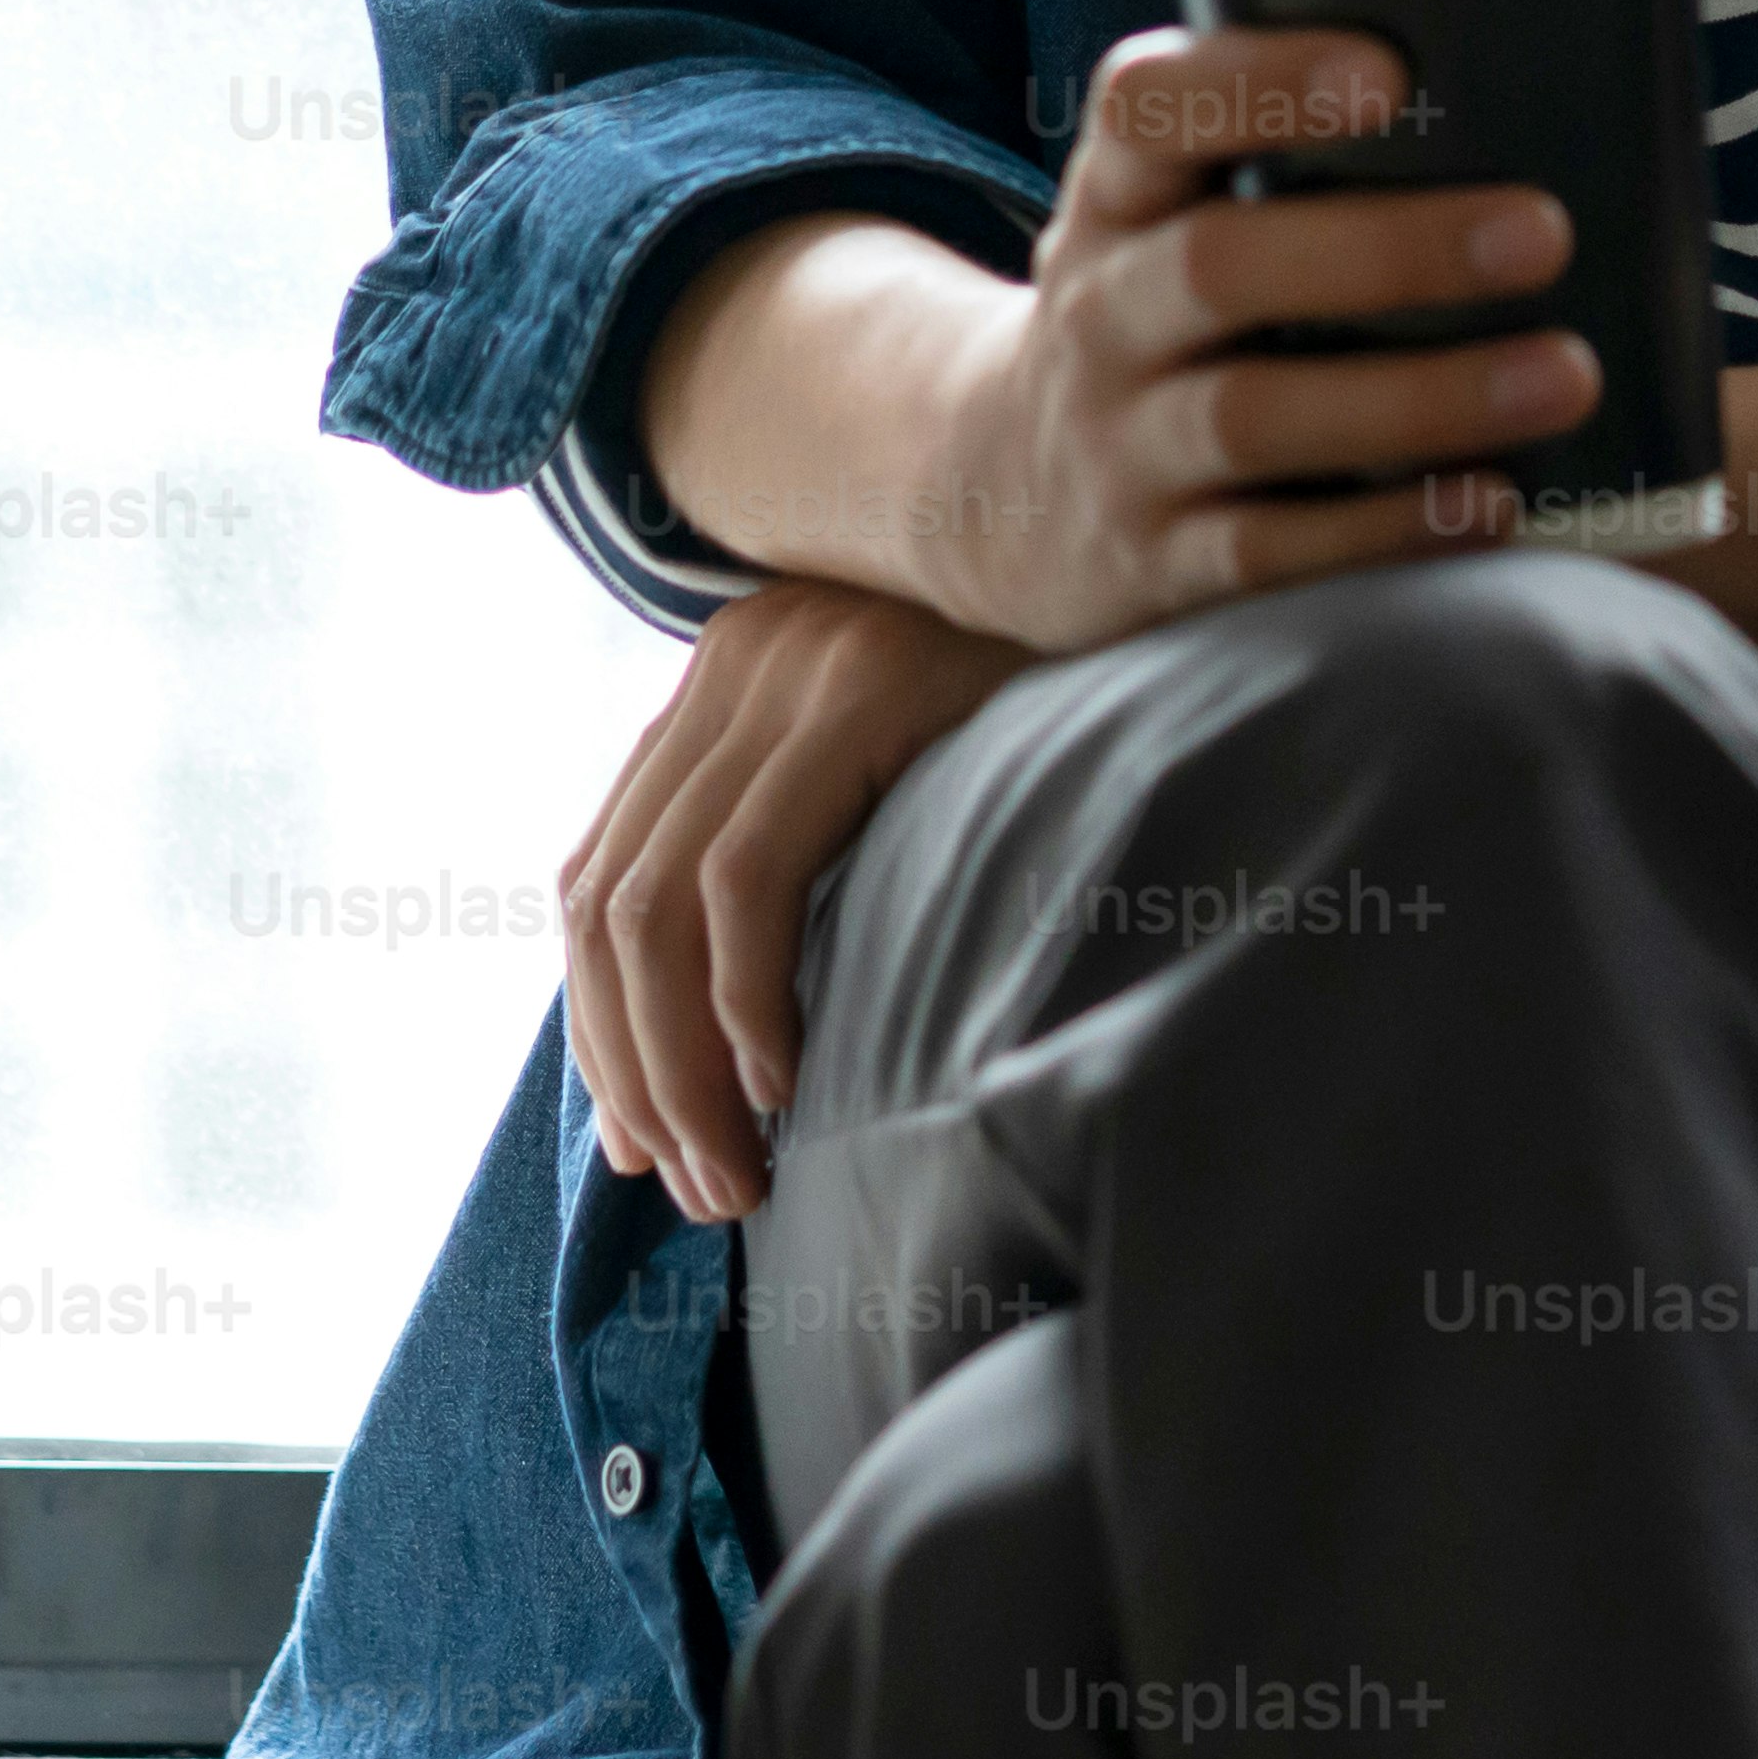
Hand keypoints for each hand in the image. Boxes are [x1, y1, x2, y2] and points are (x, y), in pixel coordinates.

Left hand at [554, 579, 1035, 1215]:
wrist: (1158, 569)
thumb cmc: (1065, 710)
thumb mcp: (907, 768)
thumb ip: (811, 844)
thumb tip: (725, 1044)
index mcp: (728, 682)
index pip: (599, 878)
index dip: (600, 1027)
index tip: (640, 1147)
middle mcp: (737, 662)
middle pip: (609, 903)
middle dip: (636, 1071)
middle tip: (700, 1189)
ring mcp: (792, 665)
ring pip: (658, 904)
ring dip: (681, 1067)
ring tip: (738, 1173)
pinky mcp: (864, 689)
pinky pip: (750, 874)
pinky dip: (743, 998)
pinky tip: (787, 1080)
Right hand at [913, 26, 1591, 652]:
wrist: (994, 483)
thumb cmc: (1157, 311)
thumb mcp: (1163, 213)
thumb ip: (1278, 154)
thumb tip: (1532, 92)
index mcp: (1115, 198)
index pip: (1150, 109)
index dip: (1258, 81)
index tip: (1387, 71)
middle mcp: (1103, 311)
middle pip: (1220, 267)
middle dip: (1387, 250)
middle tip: (1543, 232)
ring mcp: (1120, 442)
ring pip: (1253, 415)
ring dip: (1419, 397)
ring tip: (1563, 376)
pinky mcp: (1152, 563)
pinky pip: (1267, 549)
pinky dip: (1382, 530)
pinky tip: (1489, 502)